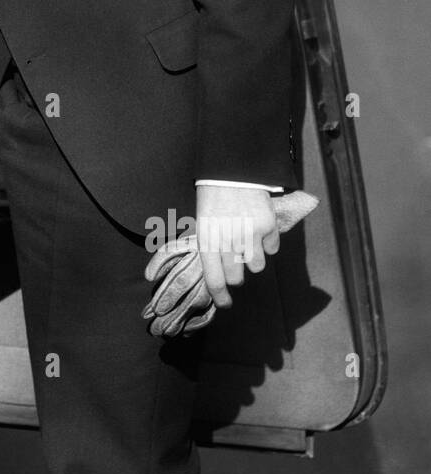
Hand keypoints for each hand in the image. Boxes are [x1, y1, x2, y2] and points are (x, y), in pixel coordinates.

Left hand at [194, 185, 278, 308]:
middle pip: (237, 278)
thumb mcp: (202, 223)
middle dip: (236, 274)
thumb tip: (217, 274)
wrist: (232, 170)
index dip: (220, 297)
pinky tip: (259, 228)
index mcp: (207, 241)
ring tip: (247, 241)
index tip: (225, 303)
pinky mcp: (268, 226)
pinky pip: (272, 248)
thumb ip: (209, 248)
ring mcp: (250, 235)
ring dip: (253, 258)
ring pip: (257, 266)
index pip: (214, 280)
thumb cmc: (212, 198)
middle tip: (235, 261)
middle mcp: (229, 242)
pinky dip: (267, 242)